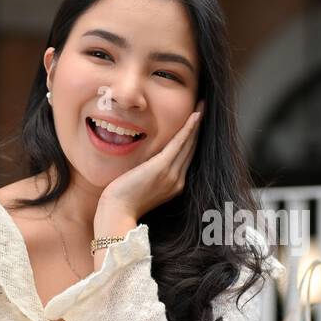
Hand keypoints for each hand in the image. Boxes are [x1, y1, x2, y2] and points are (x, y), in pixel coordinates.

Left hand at [97, 102, 203, 219]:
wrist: (116, 213)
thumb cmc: (122, 202)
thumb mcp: (140, 186)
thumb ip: (148, 174)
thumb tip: (145, 163)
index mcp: (174, 185)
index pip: (186, 157)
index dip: (192, 138)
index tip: (197, 122)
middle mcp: (177, 180)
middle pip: (191, 149)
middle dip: (199, 128)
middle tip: (204, 108)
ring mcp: (171, 175)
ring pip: (189, 144)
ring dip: (197, 124)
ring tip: (202, 106)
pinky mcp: (161, 168)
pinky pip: (179, 144)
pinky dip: (188, 129)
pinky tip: (195, 117)